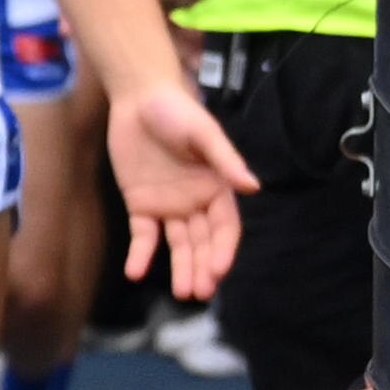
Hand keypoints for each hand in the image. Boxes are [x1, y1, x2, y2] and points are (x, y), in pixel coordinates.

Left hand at [101, 75, 256, 298]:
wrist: (137, 97)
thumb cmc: (176, 110)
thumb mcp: (203, 133)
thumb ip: (225, 160)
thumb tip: (253, 187)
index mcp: (217, 187)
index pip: (225, 227)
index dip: (223, 250)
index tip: (218, 271)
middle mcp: (196, 202)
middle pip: (204, 242)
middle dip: (203, 267)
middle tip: (199, 292)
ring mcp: (169, 206)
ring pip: (178, 244)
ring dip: (181, 268)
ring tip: (182, 293)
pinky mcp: (141, 205)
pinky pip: (143, 235)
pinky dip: (141, 254)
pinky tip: (136, 272)